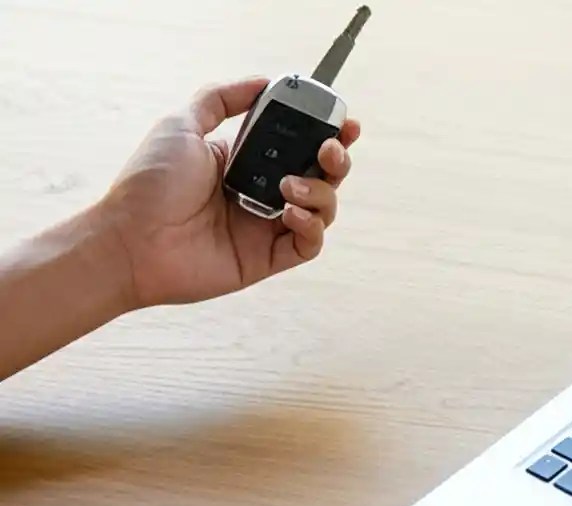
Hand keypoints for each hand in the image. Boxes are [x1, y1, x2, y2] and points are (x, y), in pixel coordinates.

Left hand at [100, 77, 360, 308]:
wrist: (129, 238)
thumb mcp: (182, 124)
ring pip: (323, 208)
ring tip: (289, 186)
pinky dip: (311, 226)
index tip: (344, 122)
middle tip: (329, 148)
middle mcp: (262, 193)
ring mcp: (266, 227)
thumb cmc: (148, 184)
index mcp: (246, 162)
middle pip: (322, 175)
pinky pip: (309, 244)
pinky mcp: (267, 259)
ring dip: (320, 191)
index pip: (300, 145)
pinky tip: (291, 212)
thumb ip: (221, 98)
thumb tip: (263, 82)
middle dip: (336, 159)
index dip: (328, 134)